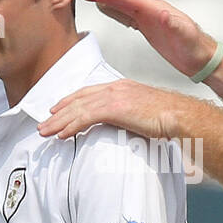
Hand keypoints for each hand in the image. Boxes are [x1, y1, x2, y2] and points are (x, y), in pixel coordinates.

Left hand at [39, 78, 180, 141]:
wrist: (179, 115)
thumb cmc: (168, 118)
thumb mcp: (143, 113)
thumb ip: (128, 115)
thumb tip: (122, 126)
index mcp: (121, 87)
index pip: (88, 92)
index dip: (70, 101)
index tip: (57, 109)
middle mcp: (115, 88)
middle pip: (78, 99)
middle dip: (59, 113)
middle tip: (44, 124)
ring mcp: (114, 96)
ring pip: (78, 109)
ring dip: (59, 122)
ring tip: (45, 132)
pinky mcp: (114, 108)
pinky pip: (85, 118)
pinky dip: (72, 126)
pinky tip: (62, 135)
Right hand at [77, 0, 215, 78]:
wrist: (203, 58)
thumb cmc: (196, 48)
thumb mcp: (186, 36)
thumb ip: (173, 24)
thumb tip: (161, 12)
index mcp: (156, 9)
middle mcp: (151, 10)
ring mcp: (149, 17)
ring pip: (121, 4)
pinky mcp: (149, 26)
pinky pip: (126, 15)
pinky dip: (113, 10)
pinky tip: (105, 9)